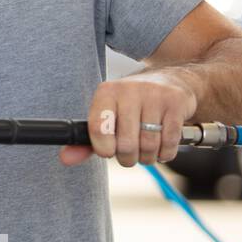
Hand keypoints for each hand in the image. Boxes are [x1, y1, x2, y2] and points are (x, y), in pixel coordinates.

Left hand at [60, 71, 198, 166]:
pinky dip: (165, 154)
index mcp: (106, 92)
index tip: (109, 151)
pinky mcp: (175, 102)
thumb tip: (65, 159)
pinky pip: (169, 142)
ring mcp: (154, 95)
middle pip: (126, 143)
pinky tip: (162, 147)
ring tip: (146, 151)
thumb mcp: (107, 117)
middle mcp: (129, 90)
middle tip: (130, 155)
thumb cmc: (132, 105)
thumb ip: (86, 141)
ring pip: (149, 145)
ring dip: (148, 158)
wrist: (171, 82)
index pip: (98, 129)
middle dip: (128, 158)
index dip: (104, 149)